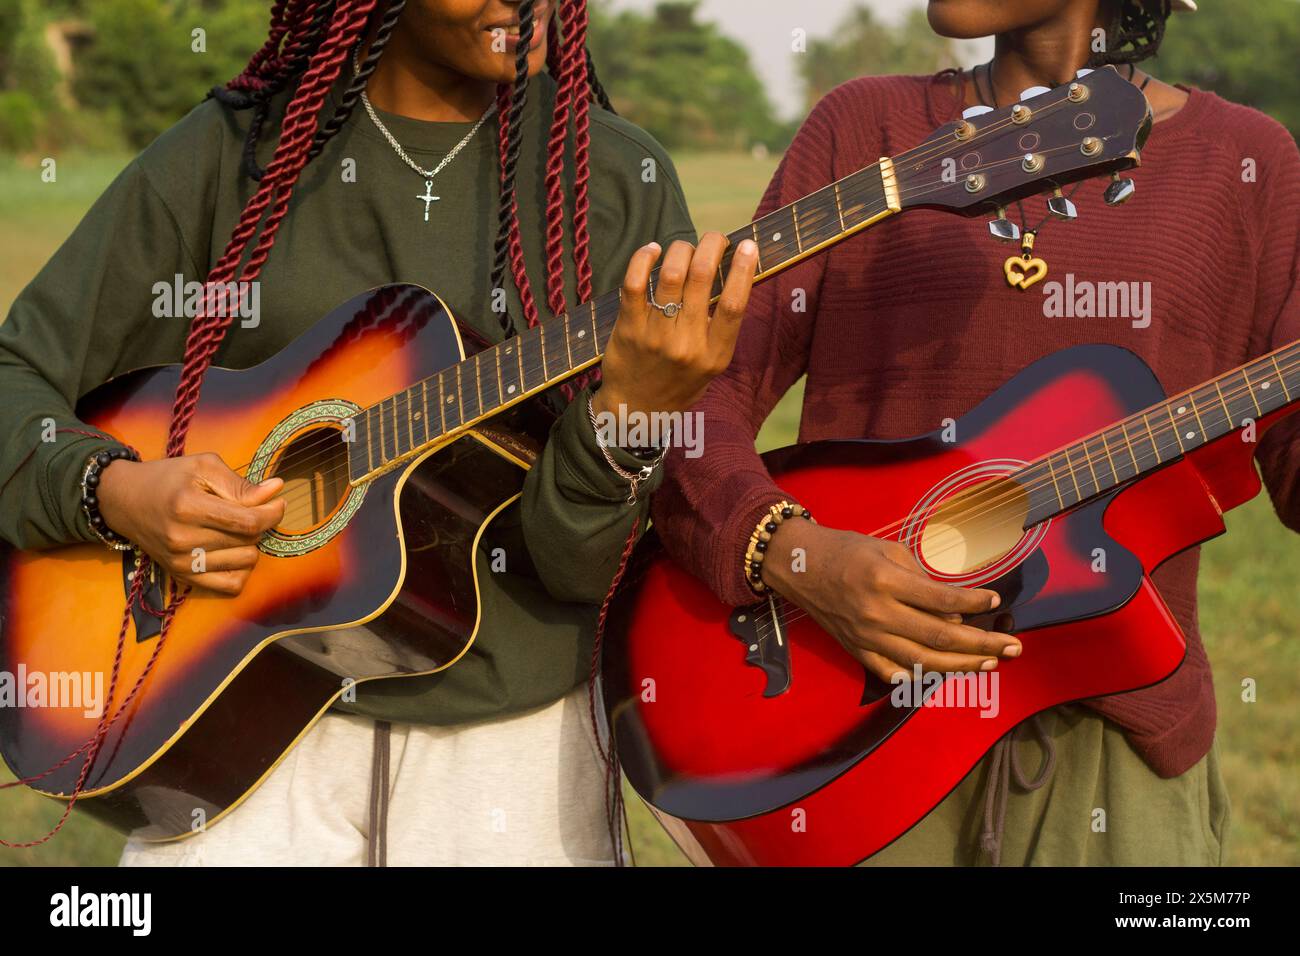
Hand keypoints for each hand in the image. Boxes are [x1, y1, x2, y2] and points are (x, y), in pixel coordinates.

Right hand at [97, 453, 285, 595]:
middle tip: (252, 510)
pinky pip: (231, 585)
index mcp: (188, 507)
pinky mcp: (182, 576)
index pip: (248, 521)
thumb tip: (276, 490)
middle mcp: (183, 539)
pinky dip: (241, 570)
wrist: (125, 501)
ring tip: (236, 529)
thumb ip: (240, 483)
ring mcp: (181, 562)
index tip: (278, 501)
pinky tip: (235, 552)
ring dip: (251, 544)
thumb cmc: (168, 479)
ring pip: (246, 562)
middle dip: (260, 523)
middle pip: (249, 540)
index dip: (272, 512)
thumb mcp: (203, 467)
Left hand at [593, 233, 758, 422]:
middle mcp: (687, 345)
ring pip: (670, 274)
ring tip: (684, 248)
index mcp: (714, 355)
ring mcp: (656, 336)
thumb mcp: (712, 364)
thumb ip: (721, 328)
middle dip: (711, 245)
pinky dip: (644, 258)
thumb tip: (734, 275)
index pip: (733, 305)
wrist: (636, 409)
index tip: (748, 245)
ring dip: (681, 249)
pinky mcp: (629, 329)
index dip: (743, 270)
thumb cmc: (680, 381)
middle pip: (701, 279)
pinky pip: (635, 283)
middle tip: (715, 238)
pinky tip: (652, 250)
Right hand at [760, 520, 1021, 682]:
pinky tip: (940, 674)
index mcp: (886, 581)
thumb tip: (954, 612)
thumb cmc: (846, 550)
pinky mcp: (855, 650)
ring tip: (991, 662)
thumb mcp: (888, 549)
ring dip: (962, 665)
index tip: (995, 601)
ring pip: (922, 661)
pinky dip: (916, 676)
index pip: (941, 599)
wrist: (799, 565)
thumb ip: (921, 579)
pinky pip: (890, 672)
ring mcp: (866, 637)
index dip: (973, 603)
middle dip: (983, 644)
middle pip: (940, 638)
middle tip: (1014, 647)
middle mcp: (877, 613)